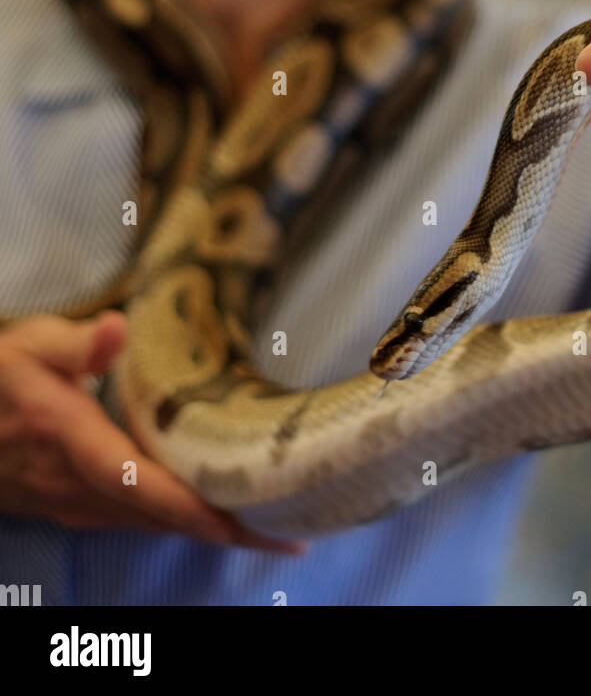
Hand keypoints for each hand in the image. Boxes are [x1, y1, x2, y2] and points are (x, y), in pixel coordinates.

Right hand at [0, 311, 306, 553]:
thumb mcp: (29, 345)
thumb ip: (75, 341)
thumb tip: (117, 327)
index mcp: (74, 443)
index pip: (147, 488)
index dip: (201, 511)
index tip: (252, 523)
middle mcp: (77, 485)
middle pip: (161, 518)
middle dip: (225, 530)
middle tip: (290, 534)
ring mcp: (71, 503)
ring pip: (148, 524)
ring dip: (204, 530)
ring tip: (264, 526)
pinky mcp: (69, 506)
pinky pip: (132, 520)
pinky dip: (174, 522)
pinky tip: (205, 515)